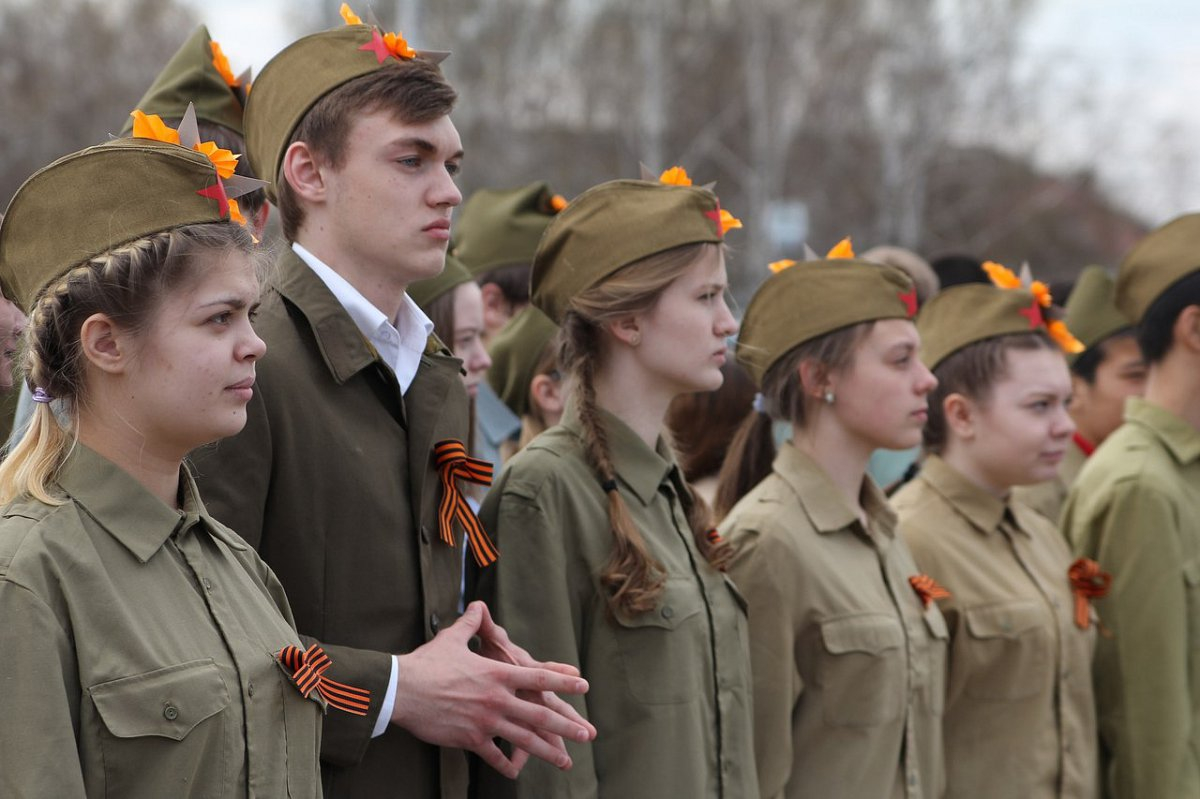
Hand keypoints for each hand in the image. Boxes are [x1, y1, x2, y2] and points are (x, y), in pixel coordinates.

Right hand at [392, 601, 593, 778]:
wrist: (403, 690)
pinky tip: (517, 771)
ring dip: (548, 751)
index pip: (539, 678)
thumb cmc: (427, 662)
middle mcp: (497, 699)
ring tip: (565, 761)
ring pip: (524, 739)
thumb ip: (471, 623)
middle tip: (587, 735)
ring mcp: (486, 721)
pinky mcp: (470, 739)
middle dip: (567, 726)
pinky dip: (507, 765)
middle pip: (540, 714)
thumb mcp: (452, 638)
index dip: (563, 682)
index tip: (583, 686)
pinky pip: (494, 756)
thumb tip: (477, 605)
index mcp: (498, 674)